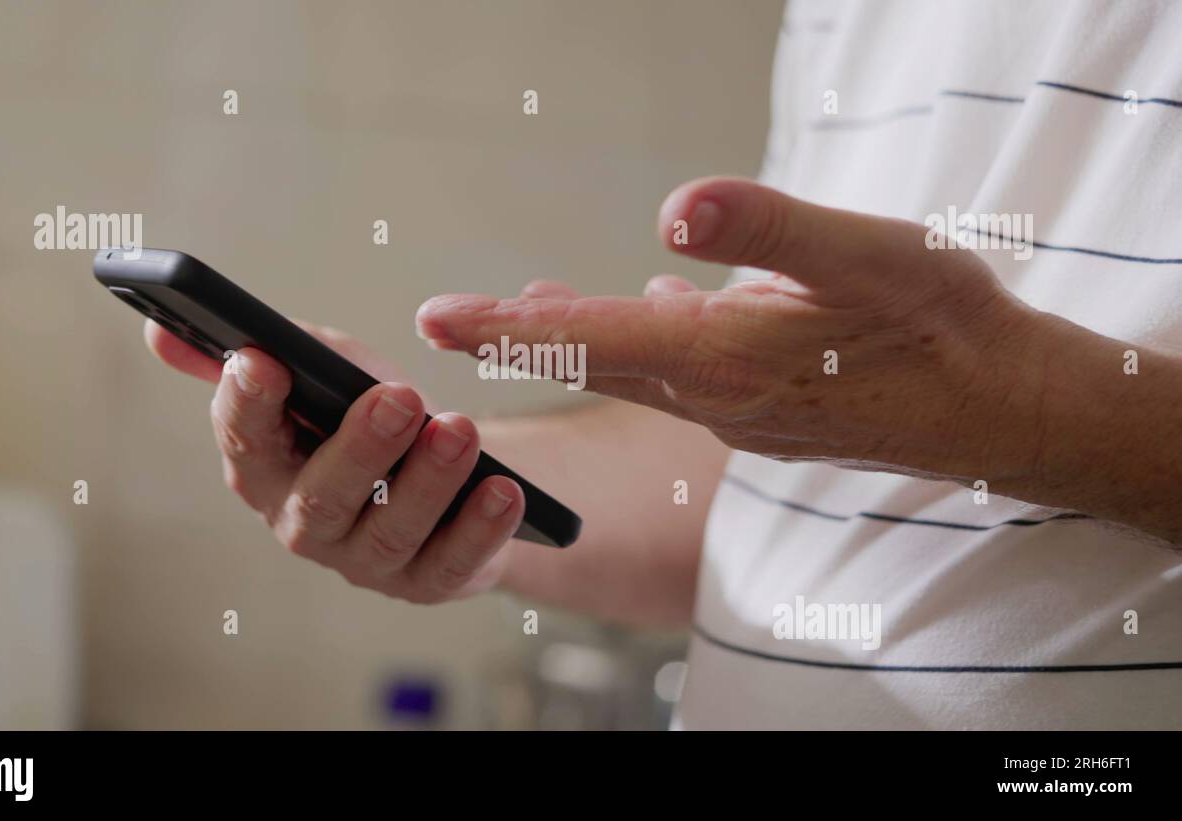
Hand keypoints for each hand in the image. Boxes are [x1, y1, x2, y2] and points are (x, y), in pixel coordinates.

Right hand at [143, 318, 525, 602]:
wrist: (443, 478)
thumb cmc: (371, 419)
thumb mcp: (322, 373)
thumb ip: (261, 349)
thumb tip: (159, 333)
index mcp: (266, 465)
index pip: (243, 438)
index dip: (247, 403)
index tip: (262, 360)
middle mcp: (304, 521)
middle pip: (321, 494)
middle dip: (359, 445)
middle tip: (399, 395)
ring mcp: (365, 560)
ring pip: (390, 528)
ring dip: (428, 479)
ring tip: (460, 429)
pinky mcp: (426, 581)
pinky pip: (452, 561)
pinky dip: (480, 526)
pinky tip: (503, 489)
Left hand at [416, 177, 1052, 485]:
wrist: (1003, 411)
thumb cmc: (943, 326)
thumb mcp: (865, 253)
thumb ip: (768, 227)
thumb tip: (671, 211)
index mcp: (725, 357)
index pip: (587, 335)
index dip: (504, 326)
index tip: (433, 319)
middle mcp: (717, 398)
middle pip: (593, 360)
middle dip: (515, 338)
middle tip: (444, 321)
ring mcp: (740, 415)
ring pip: (636, 370)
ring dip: (577, 338)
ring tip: (526, 311)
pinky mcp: (766, 416)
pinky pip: (683, 379)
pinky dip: (646, 345)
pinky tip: (653, 313)